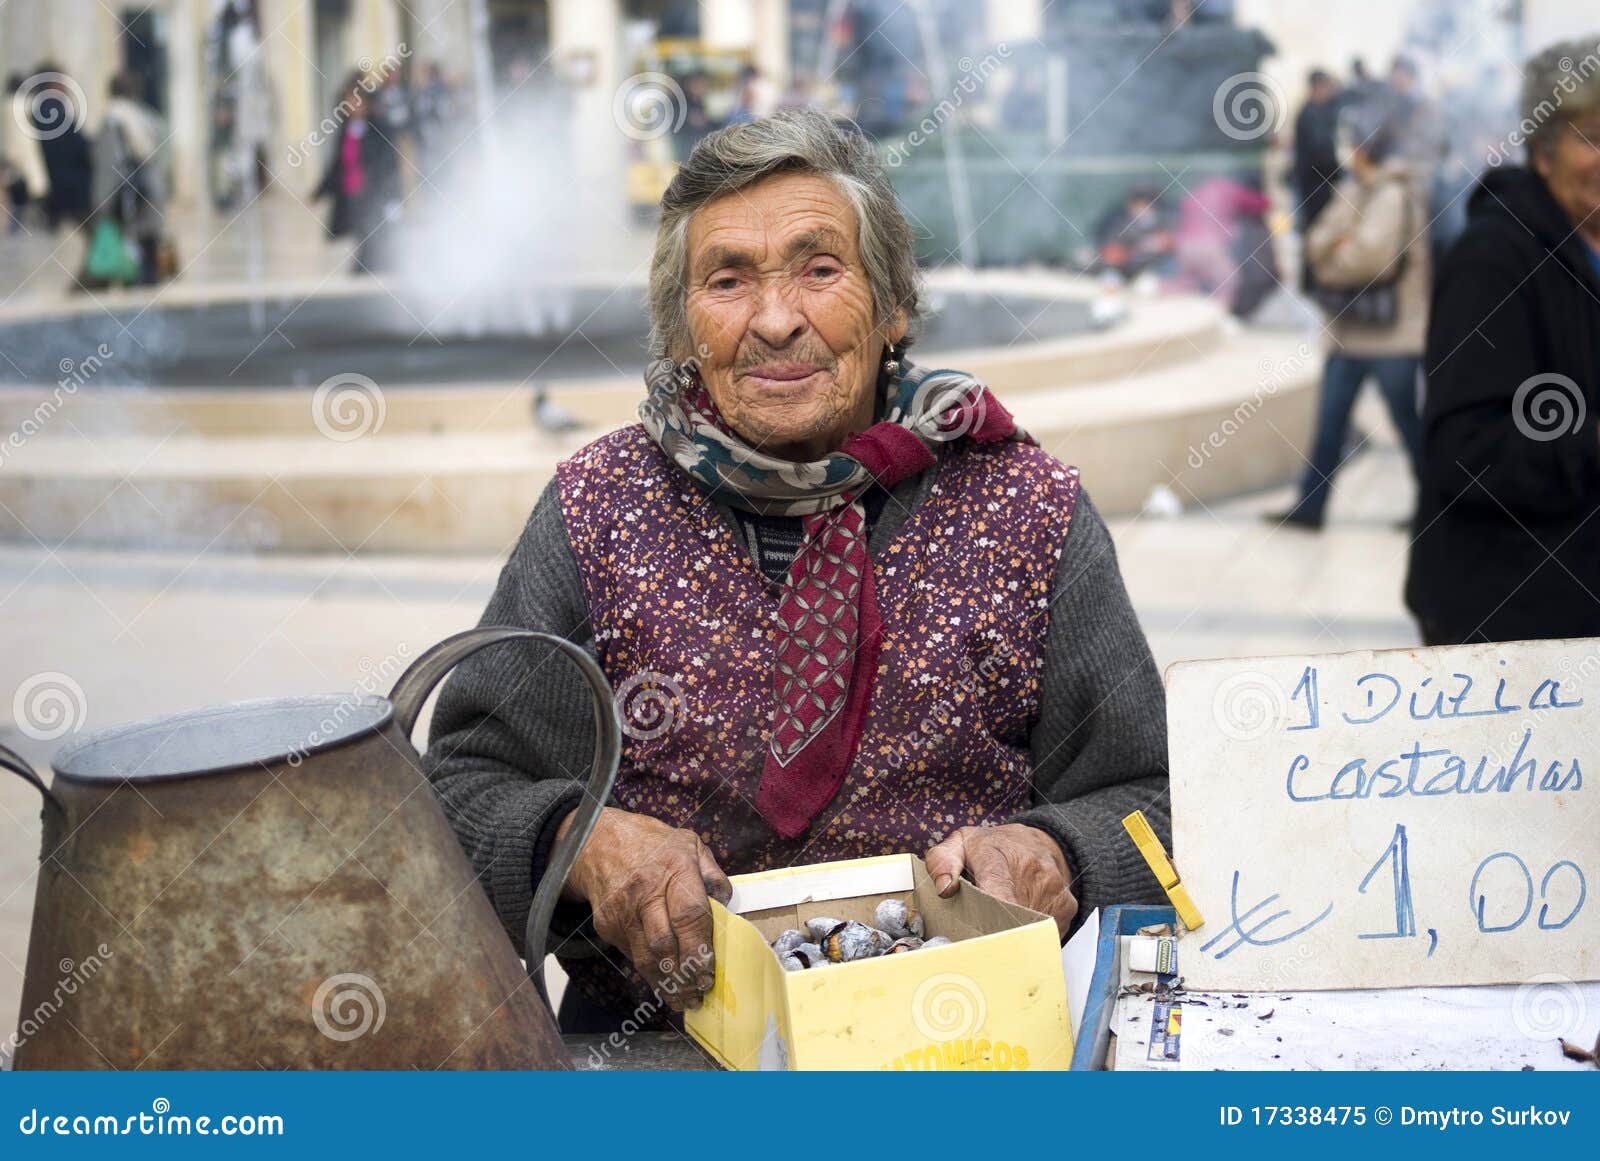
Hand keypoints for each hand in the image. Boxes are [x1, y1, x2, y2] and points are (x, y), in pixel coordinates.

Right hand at [557, 806, 732, 1010]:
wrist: (597, 843)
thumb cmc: (653, 845)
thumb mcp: (690, 845)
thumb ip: (712, 874)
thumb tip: (727, 906)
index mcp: (674, 868)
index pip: (689, 915)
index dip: (699, 948)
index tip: (710, 971)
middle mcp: (646, 892)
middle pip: (665, 943)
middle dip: (684, 974)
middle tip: (700, 993)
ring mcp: (623, 911)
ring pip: (646, 958)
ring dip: (667, 984)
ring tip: (684, 1000)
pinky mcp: (607, 925)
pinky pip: (632, 955)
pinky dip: (649, 974)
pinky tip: (664, 985)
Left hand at [924, 823, 1077, 939]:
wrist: (1034, 841)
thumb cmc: (992, 848)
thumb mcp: (960, 845)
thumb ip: (942, 862)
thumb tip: (944, 888)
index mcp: (997, 859)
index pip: (996, 897)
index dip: (987, 923)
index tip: (977, 940)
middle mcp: (1032, 872)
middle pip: (1012, 921)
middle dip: (995, 933)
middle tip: (983, 935)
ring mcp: (1052, 890)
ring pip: (1030, 931)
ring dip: (1014, 933)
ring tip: (1002, 921)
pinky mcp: (1066, 907)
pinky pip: (1046, 933)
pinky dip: (1032, 934)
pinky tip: (1022, 920)